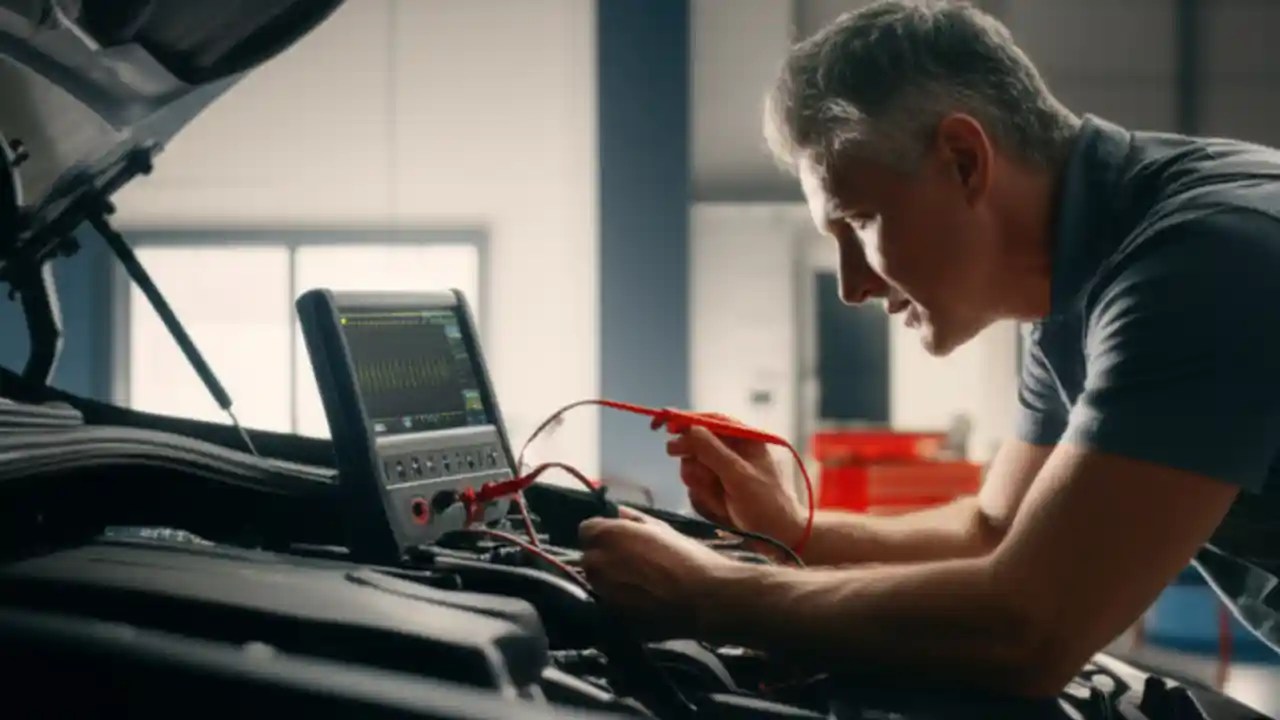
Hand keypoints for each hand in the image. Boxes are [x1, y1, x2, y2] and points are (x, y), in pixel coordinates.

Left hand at [579, 507, 731, 637]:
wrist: (704, 598)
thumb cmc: (686, 556)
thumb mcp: (661, 527)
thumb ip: (633, 518)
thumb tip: (617, 512)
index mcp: (606, 536)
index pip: (587, 530)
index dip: (605, 533)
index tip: (622, 539)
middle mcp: (595, 563)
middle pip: (591, 557)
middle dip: (606, 557)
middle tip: (635, 562)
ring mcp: (601, 593)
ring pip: (599, 582)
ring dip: (612, 580)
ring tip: (641, 584)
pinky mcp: (612, 616)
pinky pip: (610, 604)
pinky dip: (621, 601)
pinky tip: (644, 602)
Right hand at [664, 413, 804, 547]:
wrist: (777, 537)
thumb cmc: (765, 503)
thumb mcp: (738, 475)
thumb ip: (712, 451)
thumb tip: (689, 429)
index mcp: (744, 438)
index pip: (709, 420)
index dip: (685, 420)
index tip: (661, 425)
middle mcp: (732, 450)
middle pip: (695, 443)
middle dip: (693, 460)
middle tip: (699, 474)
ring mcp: (723, 470)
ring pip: (692, 465)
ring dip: (699, 481)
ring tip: (717, 496)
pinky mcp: (717, 488)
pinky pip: (696, 484)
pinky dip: (702, 495)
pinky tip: (719, 505)